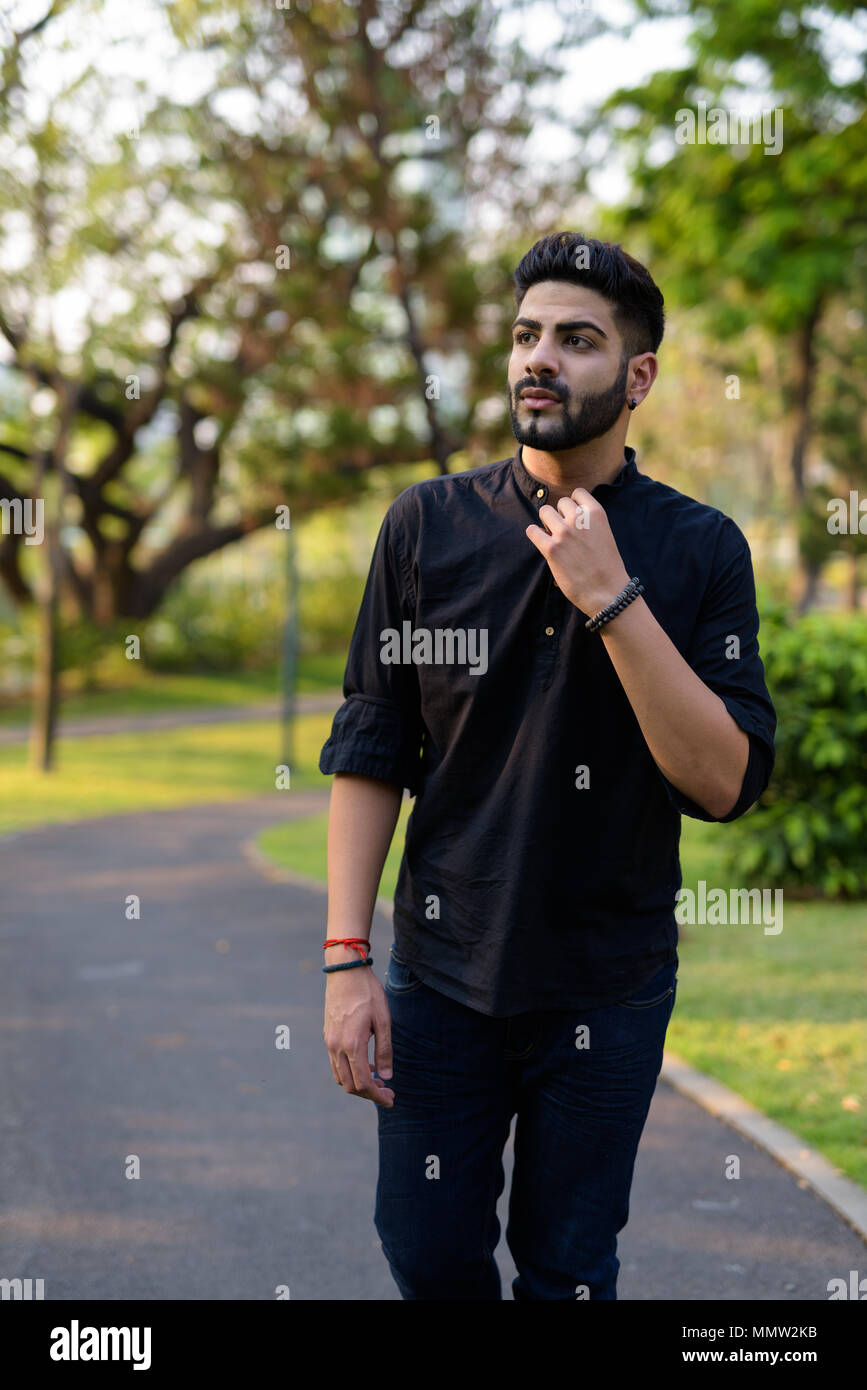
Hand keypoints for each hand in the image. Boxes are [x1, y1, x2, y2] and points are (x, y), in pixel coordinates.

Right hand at [323, 967, 394, 1106]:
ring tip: (378, 1078)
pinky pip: (336, 1064)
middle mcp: (336, 1047)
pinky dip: (349, 1071)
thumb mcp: (383, 1020)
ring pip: (340, 1077)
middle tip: (388, 1091)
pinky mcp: (327, 1036)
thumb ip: (385, 1050)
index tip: (391, 1099)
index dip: (378, 1096)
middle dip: (369, 1094)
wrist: (345, 971)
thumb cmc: (368, 993)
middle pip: (350, 1085)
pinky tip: (364, 1064)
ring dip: (358, 1084)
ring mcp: (329, 1042)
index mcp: (352, 1045)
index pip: (363, 1083)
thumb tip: (386, 1076)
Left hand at [525, 488, 629, 615]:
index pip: (577, 493)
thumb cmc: (607, 567)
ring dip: (546, 523)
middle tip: (564, 532)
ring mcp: (564, 533)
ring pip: (544, 512)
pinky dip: (535, 535)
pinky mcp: (551, 549)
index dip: (573, 504)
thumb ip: (589, 521)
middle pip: (559, 502)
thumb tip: (565, 515)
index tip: (573, 517)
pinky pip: (532, 531)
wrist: (607, 592)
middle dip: (560, 515)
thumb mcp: (604, 534)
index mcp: (596, 513)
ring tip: (553, 537)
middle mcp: (579, 519)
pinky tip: (542, 542)